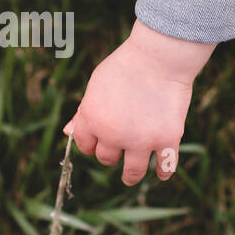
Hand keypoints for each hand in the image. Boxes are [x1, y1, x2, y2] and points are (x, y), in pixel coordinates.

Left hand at [64, 20, 214, 184]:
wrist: (159, 56)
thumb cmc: (126, 66)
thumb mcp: (96, 85)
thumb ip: (84, 112)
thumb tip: (68, 132)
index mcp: (92, 119)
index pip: (85, 145)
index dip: (92, 144)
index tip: (99, 144)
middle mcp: (113, 134)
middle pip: (107, 159)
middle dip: (112, 153)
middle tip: (120, 146)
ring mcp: (141, 139)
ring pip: (132, 172)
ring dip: (130, 176)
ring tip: (130, 177)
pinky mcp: (167, 139)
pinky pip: (165, 166)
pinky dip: (163, 172)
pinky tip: (161, 173)